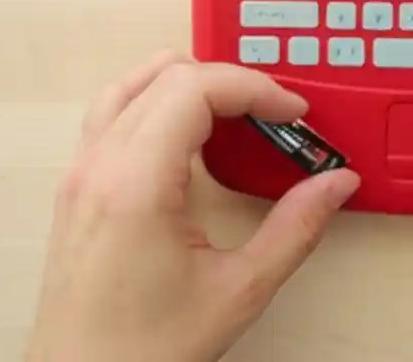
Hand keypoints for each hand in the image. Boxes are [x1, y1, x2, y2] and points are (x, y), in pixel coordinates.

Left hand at [26, 53, 360, 361]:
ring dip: (189, 83)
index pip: (195, 88)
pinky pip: (112, 113)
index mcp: (136, 184)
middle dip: (231, 83)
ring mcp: (80, 174)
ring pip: (131, 84)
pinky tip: (190, 136)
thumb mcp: (239, 291)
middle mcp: (98, 167)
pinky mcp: (76, 188)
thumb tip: (336, 184)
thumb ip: (295, 229)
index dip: (254, 87)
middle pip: (167, 77)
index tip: (293, 113)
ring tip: (237, 112)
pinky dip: (156, 103)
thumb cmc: (143, 350)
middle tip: (277, 115)